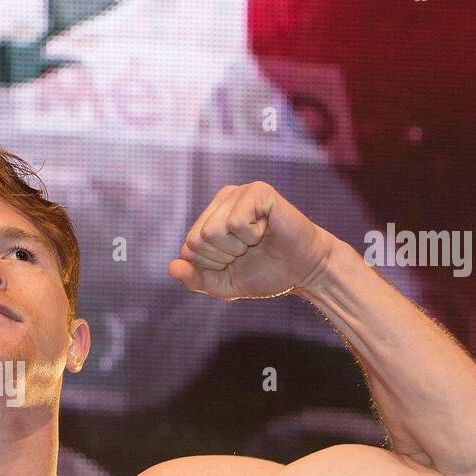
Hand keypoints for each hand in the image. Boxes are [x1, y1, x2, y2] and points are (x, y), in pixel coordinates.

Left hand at [168, 182, 336, 299]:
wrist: (304, 271)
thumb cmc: (264, 273)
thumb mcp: (223, 284)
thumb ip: (195, 279)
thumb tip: (171, 267)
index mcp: (208, 218)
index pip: (188, 249)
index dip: (213, 265)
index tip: (235, 261)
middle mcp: (221, 200)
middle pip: (197, 240)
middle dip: (224, 256)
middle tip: (248, 251)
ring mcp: (239, 193)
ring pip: (213, 231)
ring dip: (239, 247)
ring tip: (257, 241)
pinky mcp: (258, 191)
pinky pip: (236, 221)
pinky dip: (253, 235)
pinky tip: (267, 230)